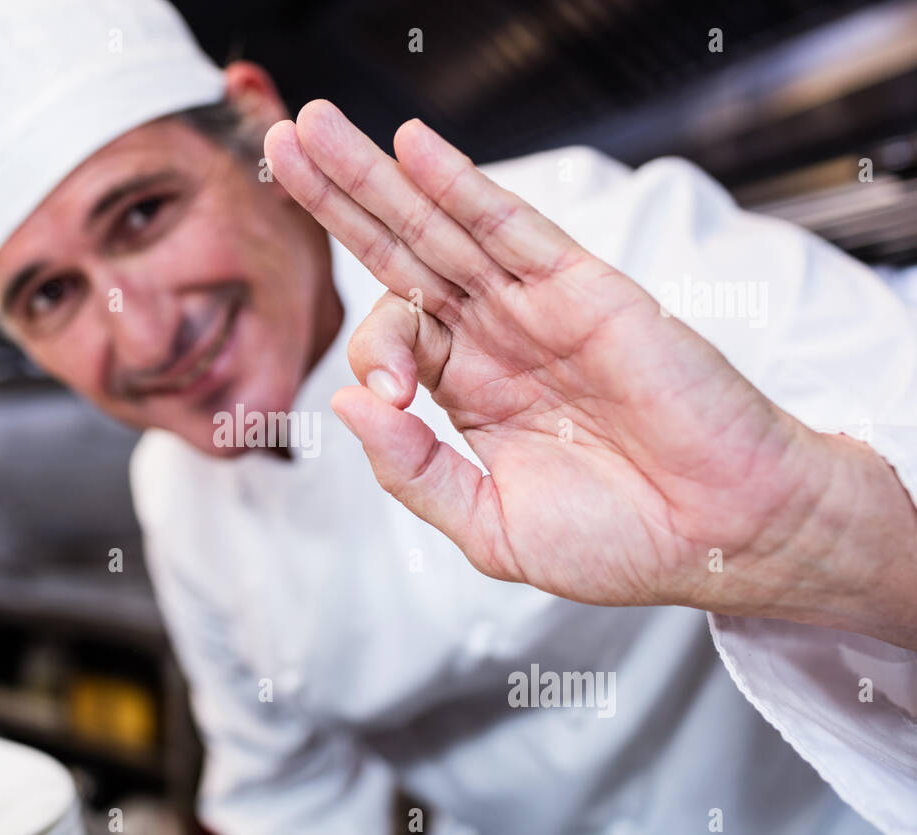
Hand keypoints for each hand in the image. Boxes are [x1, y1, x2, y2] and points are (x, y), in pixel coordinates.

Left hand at [263, 100, 843, 616]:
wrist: (721, 537)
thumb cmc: (621, 540)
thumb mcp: (490, 527)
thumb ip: (413, 473)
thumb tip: (352, 407)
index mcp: (472, 389)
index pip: (393, 334)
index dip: (374, 352)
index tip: (396, 398)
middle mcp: (496, 336)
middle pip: (400, 252)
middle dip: (337, 200)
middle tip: (281, 146)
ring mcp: (536, 306)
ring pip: (440, 225)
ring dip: (374, 175)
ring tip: (313, 125)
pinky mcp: (584, 288)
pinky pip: (510, 227)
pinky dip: (460, 184)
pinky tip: (409, 147)